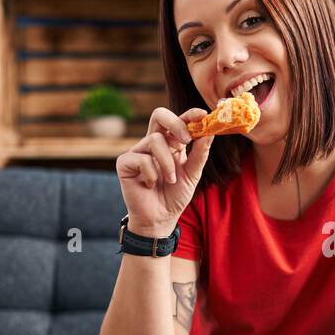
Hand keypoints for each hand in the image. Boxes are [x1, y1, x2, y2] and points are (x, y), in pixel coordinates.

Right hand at [116, 106, 213, 233]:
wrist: (160, 219)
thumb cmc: (175, 196)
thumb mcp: (192, 174)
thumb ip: (200, 154)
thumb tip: (210, 132)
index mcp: (171, 143)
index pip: (178, 121)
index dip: (189, 114)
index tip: (203, 115)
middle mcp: (153, 143)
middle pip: (159, 115)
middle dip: (175, 122)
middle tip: (187, 139)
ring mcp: (138, 151)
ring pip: (154, 140)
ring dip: (167, 163)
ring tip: (170, 180)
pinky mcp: (125, 163)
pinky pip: (142, 159)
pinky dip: (152, 174)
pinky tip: (151, 185)